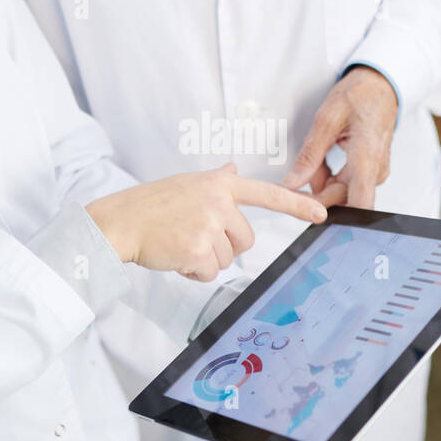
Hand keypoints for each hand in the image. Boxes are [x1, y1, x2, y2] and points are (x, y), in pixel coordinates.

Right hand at [86, 163, 326, 280]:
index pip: (266, 193)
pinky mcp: (198, 249)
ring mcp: (208, 224)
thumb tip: (234, 168)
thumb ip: (216, 181)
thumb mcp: (188, 184)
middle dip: (223, 246)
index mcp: (219, 183)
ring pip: (228, 259)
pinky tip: (175, 256)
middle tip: (193, 236)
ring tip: (179, 243)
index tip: (321, 214)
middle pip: (245, 240)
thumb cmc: (151, 205)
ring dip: (206, 259)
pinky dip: (194, 272)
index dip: (296, 205)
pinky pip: (210, 272)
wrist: (120, 221)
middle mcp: (218, 200)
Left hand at [281, 66, 397, 208]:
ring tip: (314, 160)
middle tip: (296, 179)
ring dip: (322, 183)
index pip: (360, 205)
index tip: (308, 207)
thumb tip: (292, 183)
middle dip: (317, 194)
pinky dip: (330, 177)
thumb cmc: (360, 95)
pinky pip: (348, 184)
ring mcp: (376, 172)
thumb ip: (310, 155)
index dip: (334, 213)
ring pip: (343, 192)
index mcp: (367, 156)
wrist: (381, 85)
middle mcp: (376, 169)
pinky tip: (323, 162)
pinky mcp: (371, 171)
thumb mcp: (326, 119)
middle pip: (344, 200)